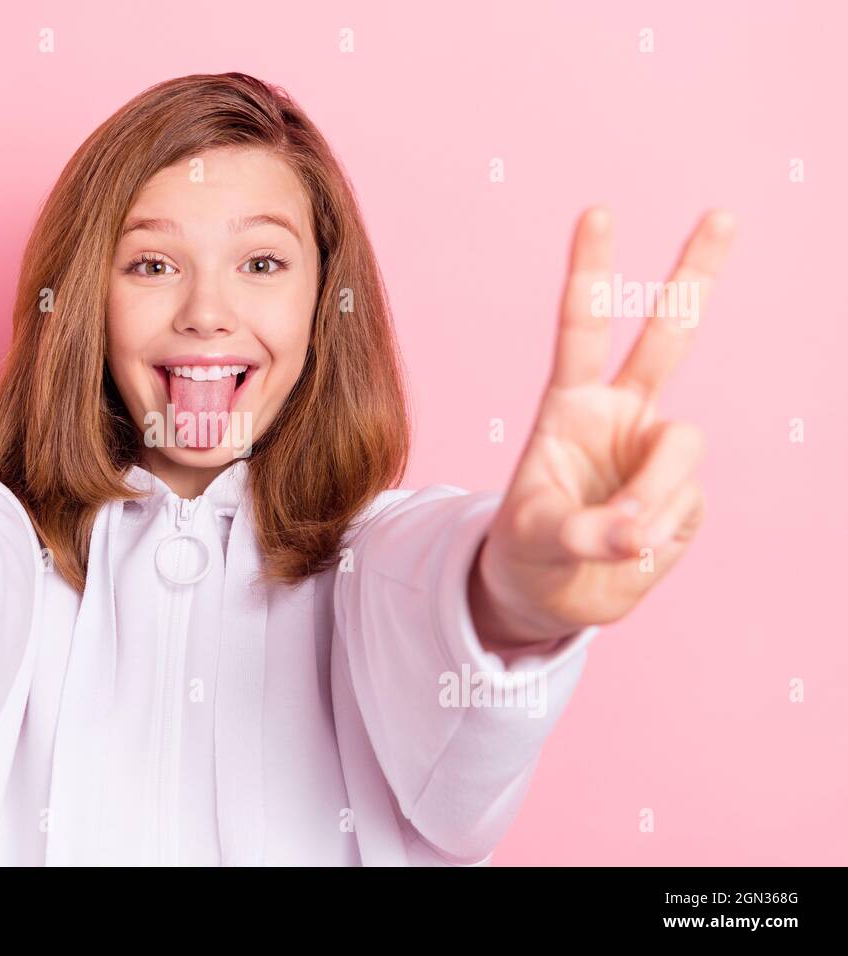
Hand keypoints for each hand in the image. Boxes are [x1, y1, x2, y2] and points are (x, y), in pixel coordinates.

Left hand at [470, 206, 735, 644]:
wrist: (552, 593)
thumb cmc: (530, 550)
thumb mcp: (536, 539)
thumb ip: (584, 532)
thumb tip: (641, 534)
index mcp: (571, 405)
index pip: (583, 329)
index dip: (592, 273)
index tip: (597, 213)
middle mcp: (621, 416)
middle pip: (667, 337)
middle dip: (694, 275)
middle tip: (720, 213)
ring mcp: (657, 454)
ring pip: (680, 452)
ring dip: (652, 496)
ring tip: (619, 537)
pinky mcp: (685, 497)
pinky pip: (685, 508)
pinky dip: (659, 533)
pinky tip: (635, 549)